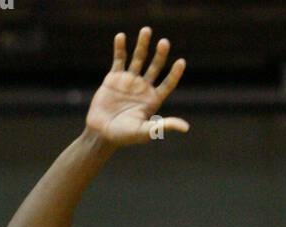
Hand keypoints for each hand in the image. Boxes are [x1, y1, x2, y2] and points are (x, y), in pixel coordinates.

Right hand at [85, 27, 188, 147]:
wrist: (100, 132)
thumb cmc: (123, 136)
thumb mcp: (144, 132)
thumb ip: (162, 127)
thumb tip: (185, 127)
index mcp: (152, 100)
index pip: (168, 83)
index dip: (175, 74)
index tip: (181, 62)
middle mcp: (143, 88)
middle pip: (155, 67)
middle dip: (160, 54)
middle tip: (164, 42)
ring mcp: (129, 81)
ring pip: (138, 58)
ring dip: (142, 45)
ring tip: (146, 30)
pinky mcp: (114, 77)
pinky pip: (119, 59)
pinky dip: (120, 48)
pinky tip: (121, 37)